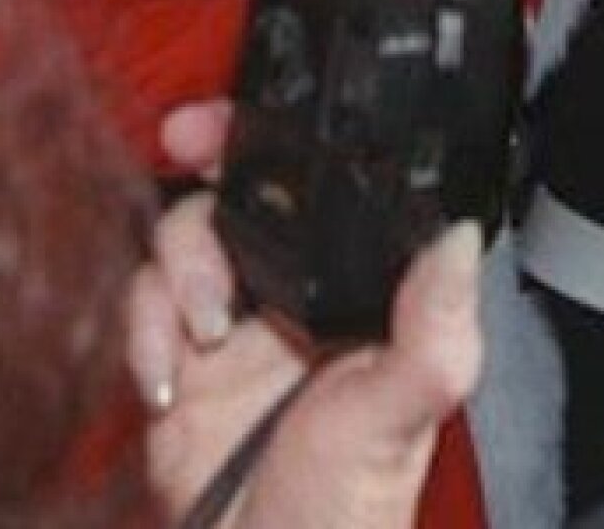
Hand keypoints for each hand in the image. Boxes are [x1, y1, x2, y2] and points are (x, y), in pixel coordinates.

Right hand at [128, 101, 483, 528]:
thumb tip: (458, 237)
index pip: (326, 184)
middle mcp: (296, 294)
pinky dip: (144, 327)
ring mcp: (234, 326)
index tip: (250, 116)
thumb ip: (432, 331)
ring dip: (179, 264)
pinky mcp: (180, 363)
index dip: (286, 139)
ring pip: (186, 235)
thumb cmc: (344, 520)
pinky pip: (145, 304)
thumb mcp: (396, 421)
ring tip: (203, 330)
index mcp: (360, 288)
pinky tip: (168, 380)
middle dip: (208, 159)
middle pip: (242, 187)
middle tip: (184, 145)